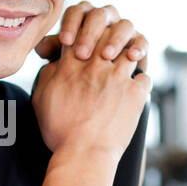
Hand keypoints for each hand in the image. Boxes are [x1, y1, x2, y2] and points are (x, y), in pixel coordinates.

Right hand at [31, 2, 150, 157]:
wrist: (83, 154)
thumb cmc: (59, 131)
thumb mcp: (41, 99)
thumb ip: (47, 75)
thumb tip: (54, 63)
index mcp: (71, 65)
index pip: (81, 32)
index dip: (86, 34)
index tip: (89, 45)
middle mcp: (95, 66)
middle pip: (108, 34)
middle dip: (111, 38)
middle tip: (112, 48)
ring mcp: (118, 78)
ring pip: (130, 51)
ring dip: (129, 56)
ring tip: (129, 64)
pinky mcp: (135, 93)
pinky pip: (145, 77)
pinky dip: (141, 81)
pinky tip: (137, 88)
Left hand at [35, 1, 148, 74]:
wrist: (94, 89)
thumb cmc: (74, 70)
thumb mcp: (61, 60)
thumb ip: (52, 50)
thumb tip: (41, 48)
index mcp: (83, 18)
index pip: (76, 12)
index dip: (70, 24)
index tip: (64, 42)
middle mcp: (104, 18)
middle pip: (99, 15)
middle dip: (90, 33)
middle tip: (82, 54)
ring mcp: (122, 29)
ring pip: (123, 24)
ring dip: (115, 39)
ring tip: (106, 56)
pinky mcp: (138, 42)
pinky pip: (141, 40)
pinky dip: (138, 47)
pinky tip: (132, 58)